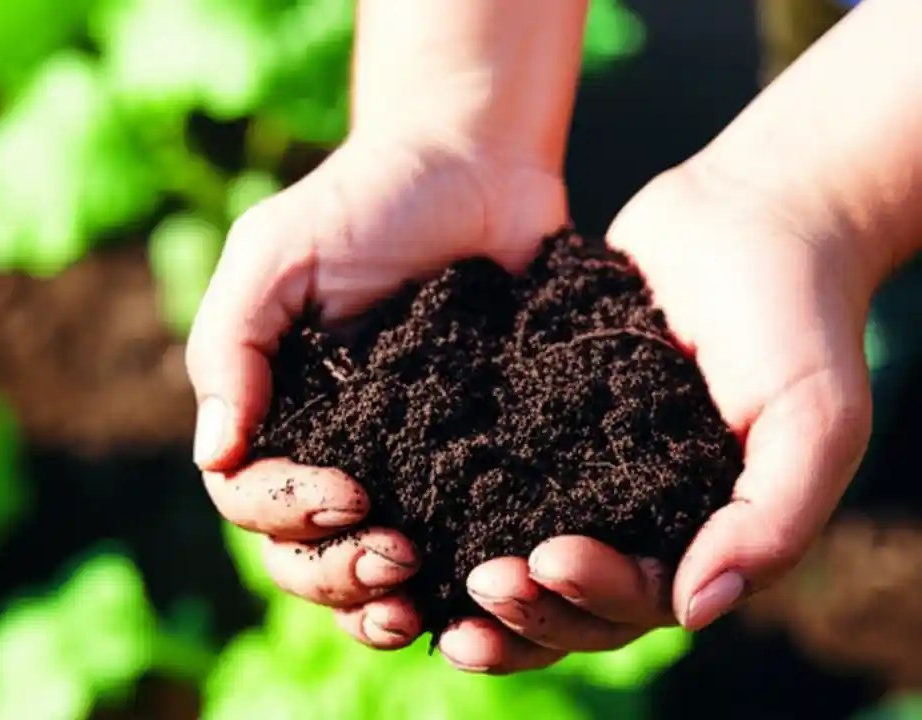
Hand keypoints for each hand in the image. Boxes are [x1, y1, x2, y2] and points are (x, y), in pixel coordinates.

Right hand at [185, 129, 567, 651]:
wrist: (477, 168)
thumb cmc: (365, 202)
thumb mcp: (276, 255)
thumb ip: (233, 349)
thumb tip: (214, 456)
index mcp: (272, 411)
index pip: (249, 495)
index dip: (289, 512)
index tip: (352, 493)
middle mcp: (325, 451)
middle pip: (297, 554)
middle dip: (335, 573)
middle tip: (396, 557)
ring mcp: (396, 467)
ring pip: (360, 571)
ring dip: (375, 601)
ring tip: (418, 594)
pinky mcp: (464, 467)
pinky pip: (448, 547)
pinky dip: (446, 586)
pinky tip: (469, 591)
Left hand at [443, 161, 874, 671]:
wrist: (752, 215)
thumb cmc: (796, 318)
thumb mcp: (812, 419)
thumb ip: (772, 521)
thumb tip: (694, 611)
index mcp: (696, 536)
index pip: (637, 600)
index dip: (590, 597)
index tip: (548, 561)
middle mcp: (632, 517)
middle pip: (568, 598)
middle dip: (524, 604)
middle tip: (476, 581)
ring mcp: (580, 471)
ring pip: (519, 550)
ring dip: (473, 575)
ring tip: (417, 572)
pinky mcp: (536, 419)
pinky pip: (488, 472)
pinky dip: (448, 497)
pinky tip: (400, 496)